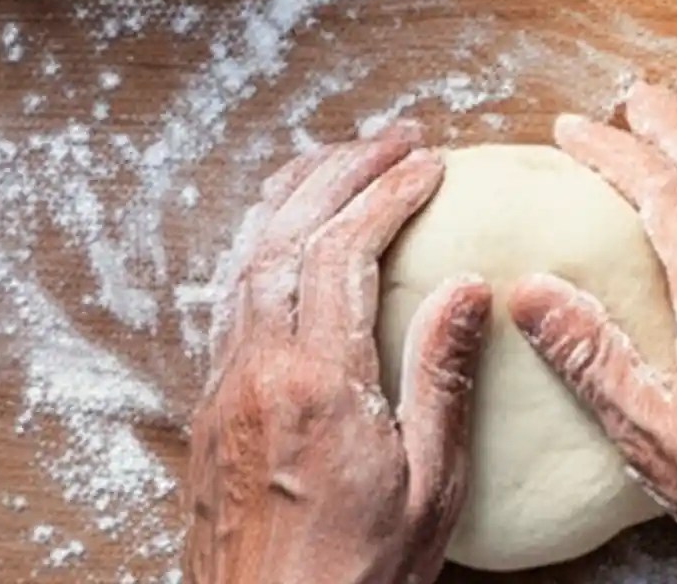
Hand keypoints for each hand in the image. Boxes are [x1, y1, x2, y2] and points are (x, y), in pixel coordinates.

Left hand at [184, 126, 490, 583]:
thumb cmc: (357, 572)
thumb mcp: (431, 485)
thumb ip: (445, 379)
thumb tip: (470, 288)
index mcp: (318, 385)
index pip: (347, 252)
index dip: (389, 195)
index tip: (430, 163)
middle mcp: (257, 370)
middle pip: (288, 233)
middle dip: (342, 169)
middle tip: (392, 136)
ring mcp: (223, 384)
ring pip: (246, 256)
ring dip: (292, 194)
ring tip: (336, 155)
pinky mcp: (206, 404)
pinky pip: (227, 296)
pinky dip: (258, 243)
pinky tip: (282, 231)